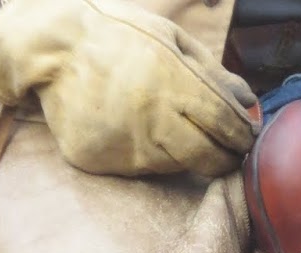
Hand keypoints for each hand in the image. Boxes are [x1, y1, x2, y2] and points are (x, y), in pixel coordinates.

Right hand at [0, 0, 256, 177]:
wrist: (52, 49)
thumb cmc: (118, 37)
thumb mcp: (169, 38)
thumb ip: (212, 73)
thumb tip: (248, 101)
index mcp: (172, 81)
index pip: (225, 124)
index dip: (242, 136)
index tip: (246, 137)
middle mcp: (152, 119)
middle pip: (208, 158)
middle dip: (225, 158)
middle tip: (229, 151)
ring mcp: (126, 145)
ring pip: (176, 165)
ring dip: (186, 154)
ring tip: (173, 128)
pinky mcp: (103, 163)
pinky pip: (140, 168)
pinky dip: (149, 154)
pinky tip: (137, 129)